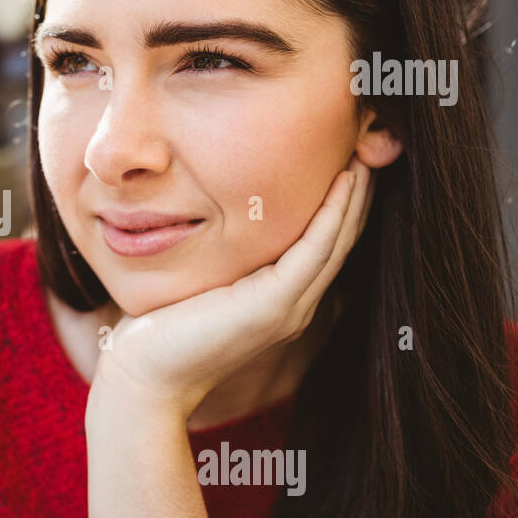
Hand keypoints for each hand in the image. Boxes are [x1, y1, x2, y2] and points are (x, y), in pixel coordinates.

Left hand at [94, 157, 373, 417]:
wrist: (145, 376)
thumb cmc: (162, 329)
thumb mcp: (203, 281)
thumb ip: (225, 256)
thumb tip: (218, 214)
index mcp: (282, 299)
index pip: (324, 243)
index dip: (343, 201)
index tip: (349, 155)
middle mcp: (296, 304)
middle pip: (341, 238)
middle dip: (358, 191)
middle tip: (372, 142)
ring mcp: (289, 308)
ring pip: (337, 241)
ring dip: (355, 195)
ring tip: (367, 152)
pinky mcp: (273, 306)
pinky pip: (315, 250)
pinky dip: (333, 214)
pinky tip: (344, 181)